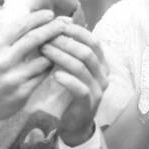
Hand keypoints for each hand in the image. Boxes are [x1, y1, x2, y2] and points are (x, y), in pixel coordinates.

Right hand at [0, 9, 59, 133]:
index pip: (20, 26)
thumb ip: (2, 40)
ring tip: (61, 46)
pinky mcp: (22, 93)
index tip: (50, 14)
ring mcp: (14, 78)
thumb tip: (21, 22)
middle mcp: (4, 60)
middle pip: (35, 39)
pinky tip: (51, 65)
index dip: (37, 18)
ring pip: (44, 59)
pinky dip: (48, 69)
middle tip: (65, 23)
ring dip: (54, 51)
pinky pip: (42, 77)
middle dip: (53, 28)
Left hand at [36, 20, 109, 145]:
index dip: (76, 31)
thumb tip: (56, 27)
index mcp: (101, 64)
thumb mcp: (73, 70)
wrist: (74, 124)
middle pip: (86, 52)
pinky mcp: (89, 103)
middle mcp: (103, 75)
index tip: (58, 25)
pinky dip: (67, 80)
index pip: (93, 41)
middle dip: (65, 42)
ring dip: (61, 56)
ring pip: (81, 67)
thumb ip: (70, 52)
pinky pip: (80, 88)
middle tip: (45, 37)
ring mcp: (98, 90)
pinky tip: (54, 75)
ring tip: (44, 50)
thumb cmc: (70, 92)